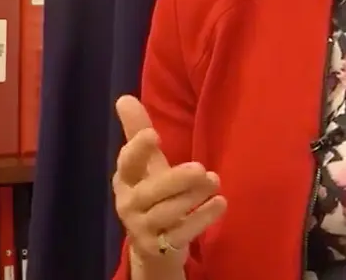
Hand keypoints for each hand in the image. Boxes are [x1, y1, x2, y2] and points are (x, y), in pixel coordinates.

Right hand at [112, 95, 226, 265]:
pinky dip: (202, 218)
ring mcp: (144, 229)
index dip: (137, 150)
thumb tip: (124, 98)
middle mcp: (130, 205)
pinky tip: (220, 202)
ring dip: (192, 197)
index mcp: (125, 180)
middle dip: (175, 180)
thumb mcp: (146, 164)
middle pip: (149, 193)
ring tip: (214, 180)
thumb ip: (137, 132)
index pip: (127, 164)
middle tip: (200, 168)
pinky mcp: (161, 248)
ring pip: (166, 214)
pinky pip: (182, 234)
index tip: (153, 135)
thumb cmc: (152, 194)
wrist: (153, 246)